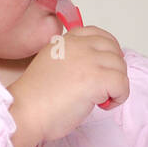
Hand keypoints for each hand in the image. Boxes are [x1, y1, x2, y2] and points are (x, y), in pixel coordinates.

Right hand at [7, 26, 129, 146]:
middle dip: (114, 69)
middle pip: (114, 50)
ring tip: (101, 99)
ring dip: (116, 85)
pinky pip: (122, 84)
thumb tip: (97, 66)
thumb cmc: (36, 97)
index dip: (108, 50)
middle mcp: (79, 45)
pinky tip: (104, 105)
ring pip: (120, 67)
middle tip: (104, 87)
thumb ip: (73, 58)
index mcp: (66, 41)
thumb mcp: (53, 63)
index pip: (98, 34)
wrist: (25, 112)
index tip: (104, 67)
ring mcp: (89, 61)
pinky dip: (119, 97)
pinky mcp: (96, 79)